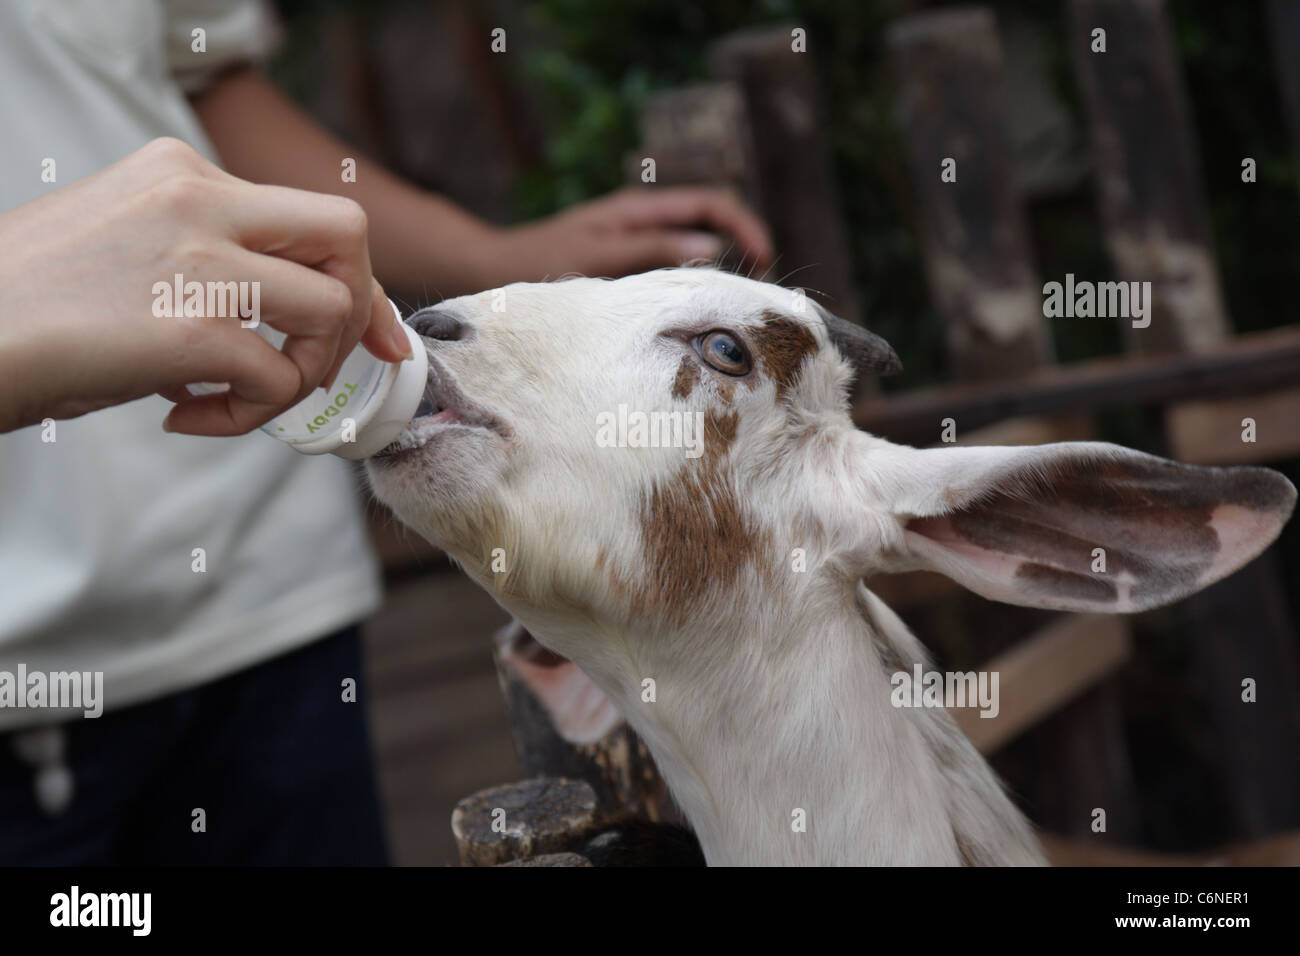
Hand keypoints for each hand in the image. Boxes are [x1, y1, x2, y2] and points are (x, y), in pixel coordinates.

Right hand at [0, 137, 411, 435]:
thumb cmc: (29, 305)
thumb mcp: (128, 246)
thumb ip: (205, 262)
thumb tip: (273, 331)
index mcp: (182, 174)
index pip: (312, 216)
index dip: (359, 279)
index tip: (378, 336)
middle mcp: (201, 200)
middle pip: (347, 235)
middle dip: (359, 309)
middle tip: (318, 363)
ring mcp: (202, 261)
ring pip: (332, 310)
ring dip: (304, 371)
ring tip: (239, 396)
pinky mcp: (196, 329)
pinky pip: (279, 382)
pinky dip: (248, 416)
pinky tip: (186, 417)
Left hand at [491, 186, 774, 281]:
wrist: (495, 270)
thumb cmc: (542, 260)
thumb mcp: (603, 257)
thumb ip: (655, 248)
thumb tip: (712, 245)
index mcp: (640, 208)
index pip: (711, 203)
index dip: (745, 226)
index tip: (765, 258)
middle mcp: (643, 219)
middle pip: (711, 220)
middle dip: (742, 244)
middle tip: (759, 284)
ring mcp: (637, 239)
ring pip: (696, 244)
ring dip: (722, 265)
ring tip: (737, 298)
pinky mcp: (628, 262)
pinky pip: (673, 265)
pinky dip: (695, 280)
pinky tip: (697, 307)